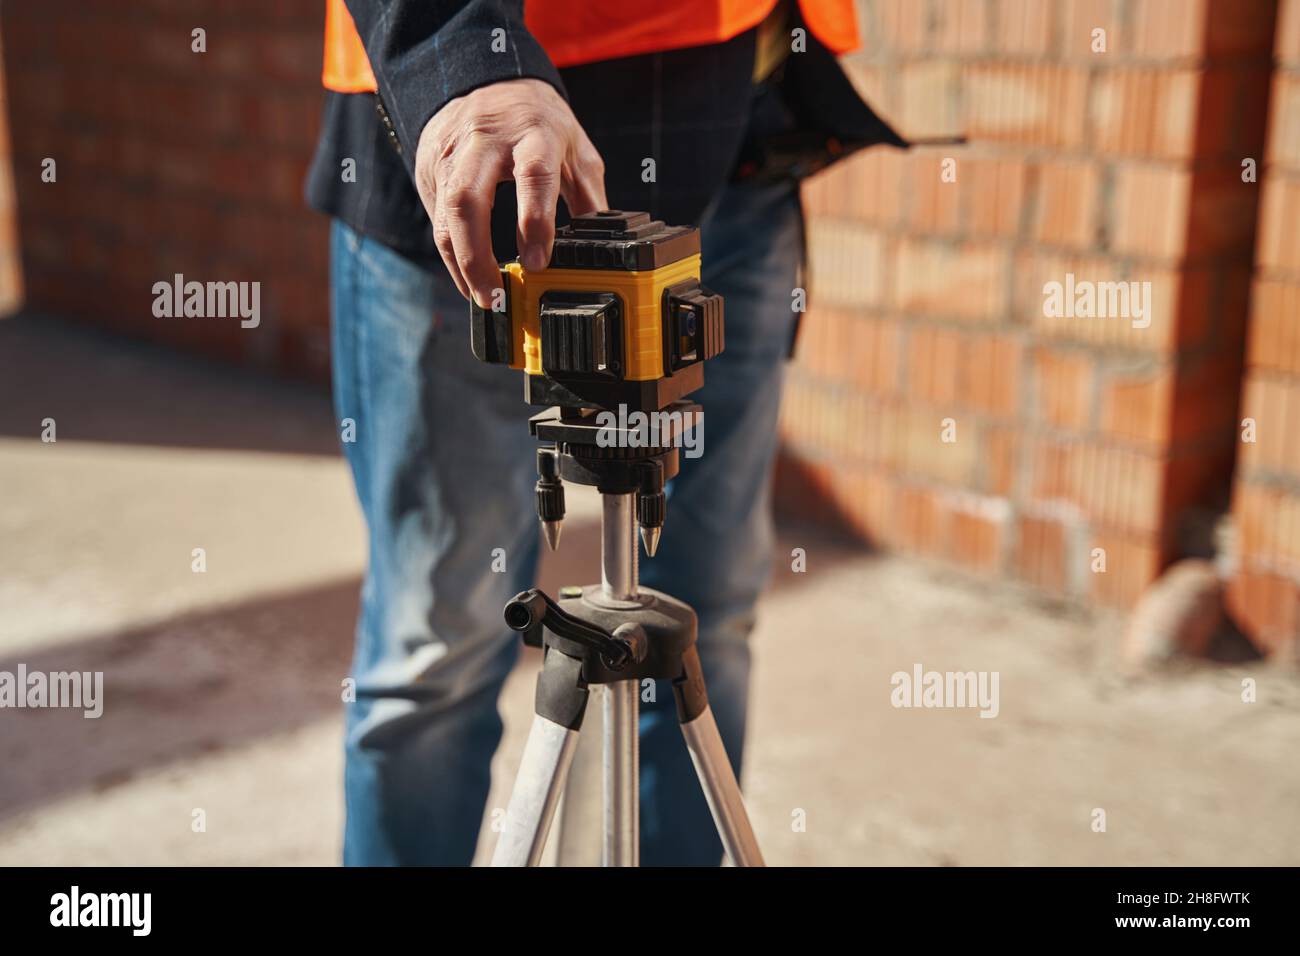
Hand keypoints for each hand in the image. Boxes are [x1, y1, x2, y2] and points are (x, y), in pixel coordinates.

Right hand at [414, 78, 606, 307]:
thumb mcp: (575, 150)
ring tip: (482, 296)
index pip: (532, 174)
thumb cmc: (538, 122)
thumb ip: (588, 198)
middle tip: (496, 294)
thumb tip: (604, 248)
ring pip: (445, 212)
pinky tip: (467, 278)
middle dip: (478, 255)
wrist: (488, 81)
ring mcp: (453, 154)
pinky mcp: (432, 169)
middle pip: (469, 199)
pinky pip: (436, 217)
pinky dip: (451, 254)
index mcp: (532, 132)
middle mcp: (486, 141)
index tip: (537, 261)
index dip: (534, 221)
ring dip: (460, 263)